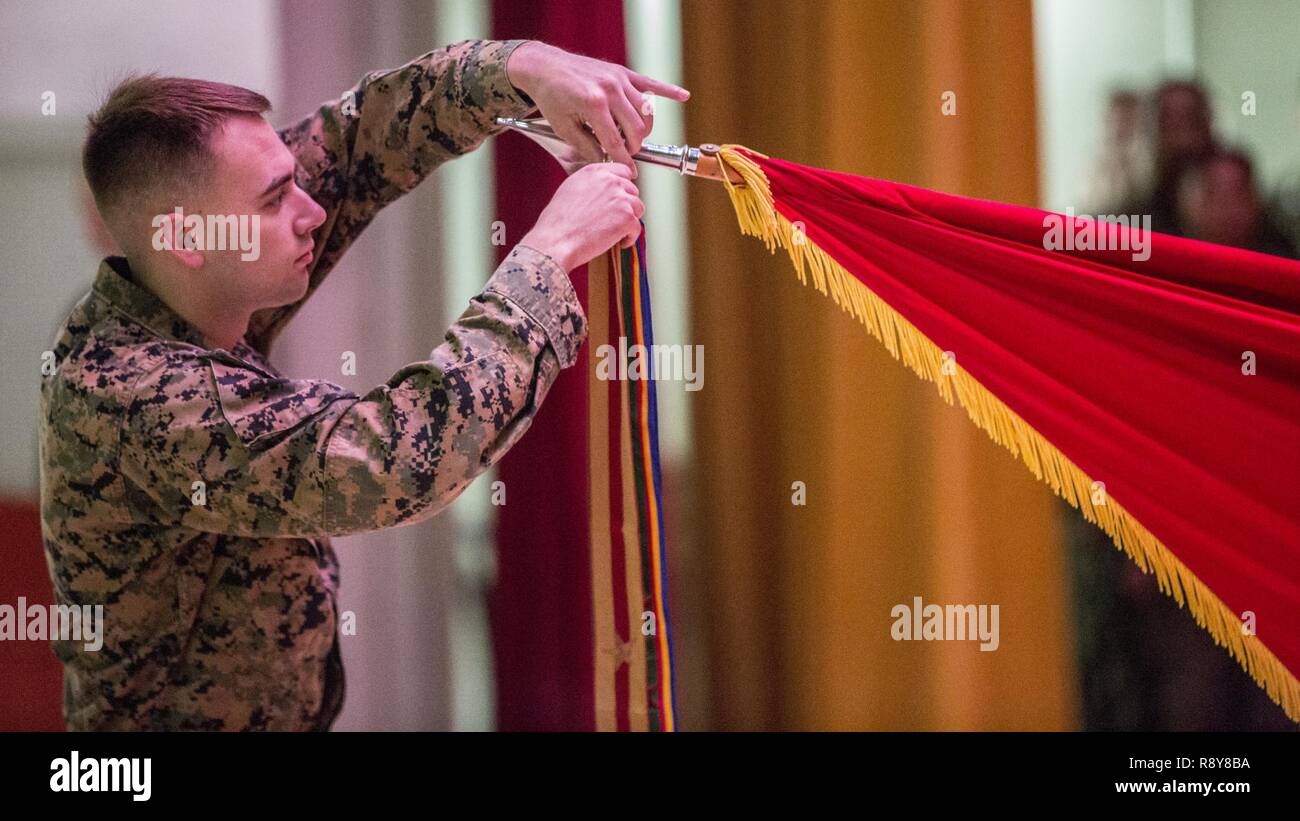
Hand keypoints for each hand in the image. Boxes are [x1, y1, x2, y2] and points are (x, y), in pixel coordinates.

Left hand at [507, 41, 689, 177]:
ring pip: (646, 111)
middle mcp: (610, 89)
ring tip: (632, 137)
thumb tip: (606, 162)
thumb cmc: (551, 97)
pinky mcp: (623, 72)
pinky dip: (669, 91)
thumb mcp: (564, 127)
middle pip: (637, 127)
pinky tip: (684, 96)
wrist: (544, 67)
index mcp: (594, 104)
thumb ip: (587, 146)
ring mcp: (619, 79)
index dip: (623, 160)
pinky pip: (650, 83)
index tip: (631, 173)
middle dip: (635, 145)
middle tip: (627, 153)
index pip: (616, 141)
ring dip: (643, 128)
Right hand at [519, 163, 643, 270]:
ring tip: (617, 231)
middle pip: (632, 191)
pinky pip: (637, 228)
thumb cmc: (557, 222)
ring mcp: (621, 199)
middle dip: (627, 205)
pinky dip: (630, 237)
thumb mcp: (569, 189)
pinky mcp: (627, 218)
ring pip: (638, 208)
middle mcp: (610, 182)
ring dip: (630, 220)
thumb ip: (590, 183)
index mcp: (595, 172)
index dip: (625, 185)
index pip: (623, 170)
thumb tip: (601, 189)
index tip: (623, 194)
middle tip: (616, 218)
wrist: (556, 240)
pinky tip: (619, 242)